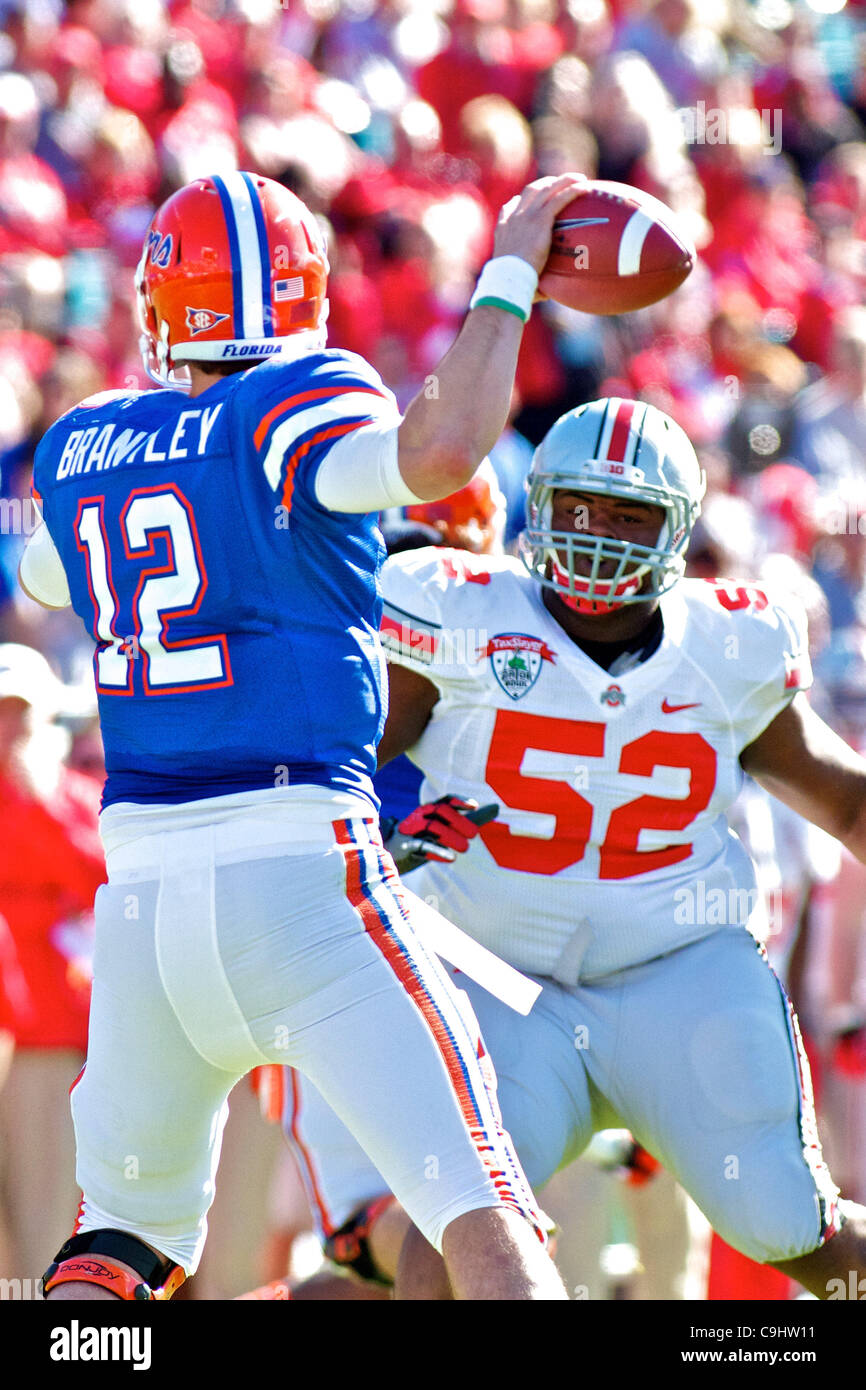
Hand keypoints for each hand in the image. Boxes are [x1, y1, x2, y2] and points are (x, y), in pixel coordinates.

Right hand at [381, 796, 497, 873]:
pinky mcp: (406, 845)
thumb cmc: (426, 837)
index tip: (475, 806)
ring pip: (432, 827)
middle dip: (458, 821)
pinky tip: (451, 858)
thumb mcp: (451, 827)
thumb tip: (497, 807)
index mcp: (431, 810)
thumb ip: (473, 819)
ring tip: (465, 849)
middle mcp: (421, 816)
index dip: (459, 801)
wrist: (394, 854)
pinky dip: (437, 851)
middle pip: (440, 811)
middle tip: (474, 835)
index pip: (446, 800)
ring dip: (450, 837)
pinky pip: (422, 845)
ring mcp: (412, 830)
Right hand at [492, 174, 588, 274]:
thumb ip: (528, 275)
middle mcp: (514, 217)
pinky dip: (572, 190)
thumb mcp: (513, 275)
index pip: (511, 207)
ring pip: (547, 189)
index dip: (522, 200)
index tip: (533, 199)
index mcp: (504, 228)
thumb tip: (543, 292)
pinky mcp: (539, 220)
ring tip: (580, 179)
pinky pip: (559, 199)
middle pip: (531, 191)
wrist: (508, 279)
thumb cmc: (511, 284)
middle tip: (561, 184)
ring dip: (564, 181)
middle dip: (547, 183)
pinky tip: (585, 187)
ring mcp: (526, 216)